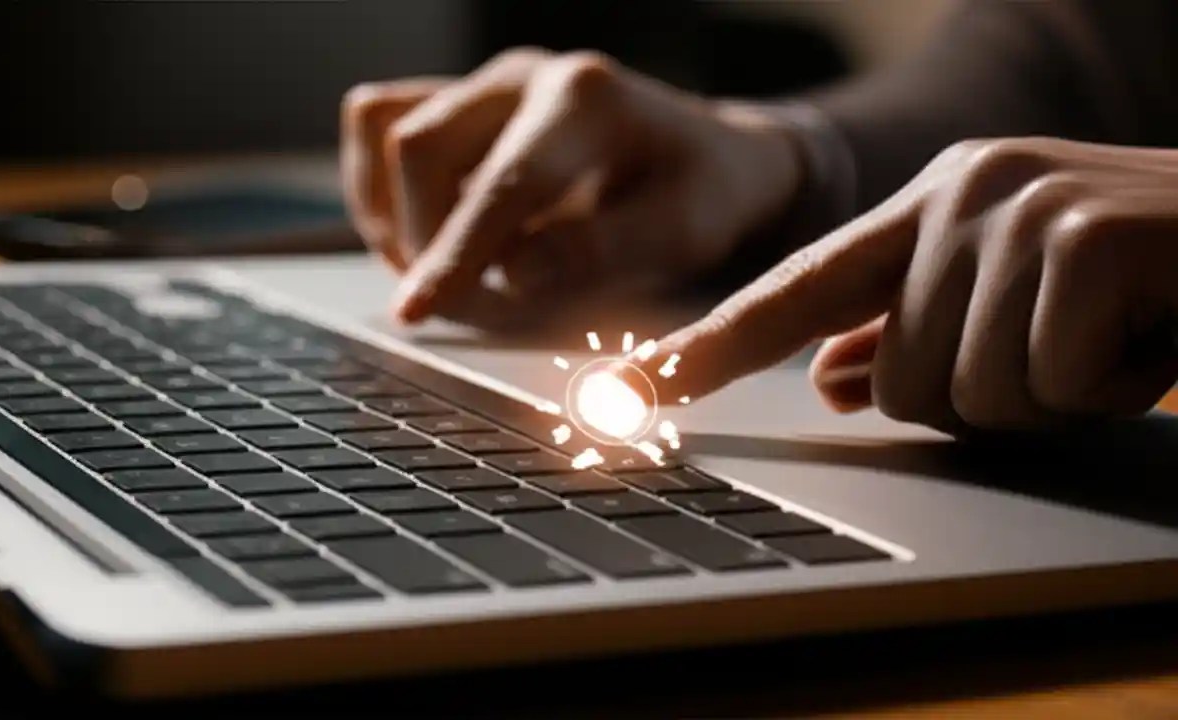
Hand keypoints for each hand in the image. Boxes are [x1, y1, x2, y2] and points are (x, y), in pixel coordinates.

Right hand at [339, 48, 803, 326]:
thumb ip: (600, 253)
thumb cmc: (698, 196)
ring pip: (386, 138)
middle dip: (427, 243)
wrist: (704, 157)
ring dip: (398, 221)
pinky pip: (378, 125)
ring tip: (456, 274)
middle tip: (480, 308)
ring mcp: (483, 85)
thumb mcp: (680, 232)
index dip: (454, 253)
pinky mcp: (456, 100)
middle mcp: (524, 76)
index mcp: (587, 100)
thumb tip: (513, 273)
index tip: (415, 311)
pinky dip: (384, 189)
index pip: (504, 183)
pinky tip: (430, 232)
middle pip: (419, 149)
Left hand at [640, 137, 1177, 434]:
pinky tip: (1148, 336)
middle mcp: (962, 190)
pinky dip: (1102, 389)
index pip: (796, 289)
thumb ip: (919, 333)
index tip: (628, 391)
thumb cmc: (1147, 281)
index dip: (710, 347)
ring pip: (961, 393)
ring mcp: (1020, 206)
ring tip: (1113, 338)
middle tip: (1071, 352)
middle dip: (984, 401)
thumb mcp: (1022, 304)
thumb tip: (835, 378)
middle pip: (893, 380)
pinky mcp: (1084, 238)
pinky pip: (1042, 384)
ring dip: (1048, 398)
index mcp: (932, 204)